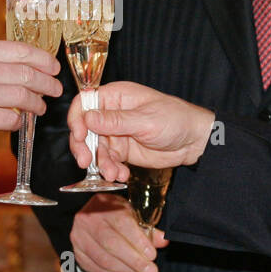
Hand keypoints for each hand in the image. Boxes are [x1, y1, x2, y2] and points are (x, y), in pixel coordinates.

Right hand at [0, 40, 60, 149]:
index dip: (43, 59)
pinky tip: (17, 122)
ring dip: (36, 104)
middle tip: (55, 90)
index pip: (21, 51)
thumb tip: (22, 67)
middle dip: (47, 84)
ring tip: (39, 108)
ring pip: (24, 98)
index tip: (54, 67)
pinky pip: (11, 119)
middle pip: (27, 75)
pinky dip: (18, 122)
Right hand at [68, 81, 215, 182]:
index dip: (77, 119)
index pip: (85, 102)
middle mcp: (111, 114)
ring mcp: (115, 133)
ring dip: (100, 163)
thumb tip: (88, 118)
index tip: (78, 136)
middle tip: (85, 162)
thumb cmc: (175, 120)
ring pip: (94, 148)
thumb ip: (116, 121)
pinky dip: (111, 170)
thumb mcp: (146, 120)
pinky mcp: (122, 150)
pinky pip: (108, 161)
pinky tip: (122, 175)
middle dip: (83, 146)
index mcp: (116, 96)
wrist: (194, 141)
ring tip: (113, 174)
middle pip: (84, 128)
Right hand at [70, 193, 168, 271]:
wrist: (93, 216)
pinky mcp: (78, 254)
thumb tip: (162, 241)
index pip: (121, 223)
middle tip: (151, 271)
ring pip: (103, 260)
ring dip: (126, 271)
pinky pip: (96, 269)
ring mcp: (79, 238)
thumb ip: (147, 228)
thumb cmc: (116, 214)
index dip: (138, 241)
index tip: (152, 254)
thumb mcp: (132, 214)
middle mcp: (87, 220)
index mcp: (103, 204)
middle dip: (134, 260)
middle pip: (111, 244)